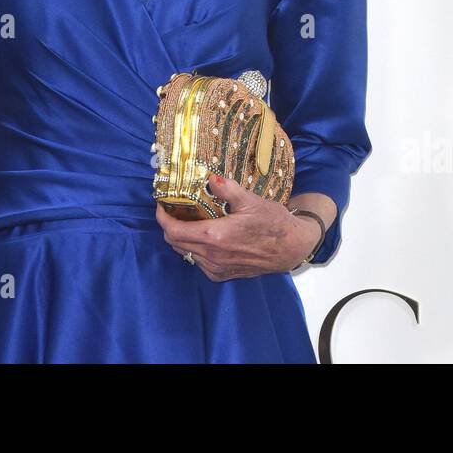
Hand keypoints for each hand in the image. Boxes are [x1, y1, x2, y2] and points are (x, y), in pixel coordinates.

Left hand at [155, 174, 321, 279]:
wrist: (291, 248)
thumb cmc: (273, 223)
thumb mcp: (250, 200)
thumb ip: (226, 189)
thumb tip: (208, 177)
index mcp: (215, 237)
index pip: (173, 230)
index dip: (162, 218)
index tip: (161, 205)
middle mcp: (212, 256)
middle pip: (175, 243)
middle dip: (169, 226)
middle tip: (174, 209)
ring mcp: (217, 268)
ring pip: (185, 253)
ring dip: (181, 238)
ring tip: (188, 220)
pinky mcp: (223, 275)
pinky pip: (198, 262)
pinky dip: (194, 249)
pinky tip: (204, 236)